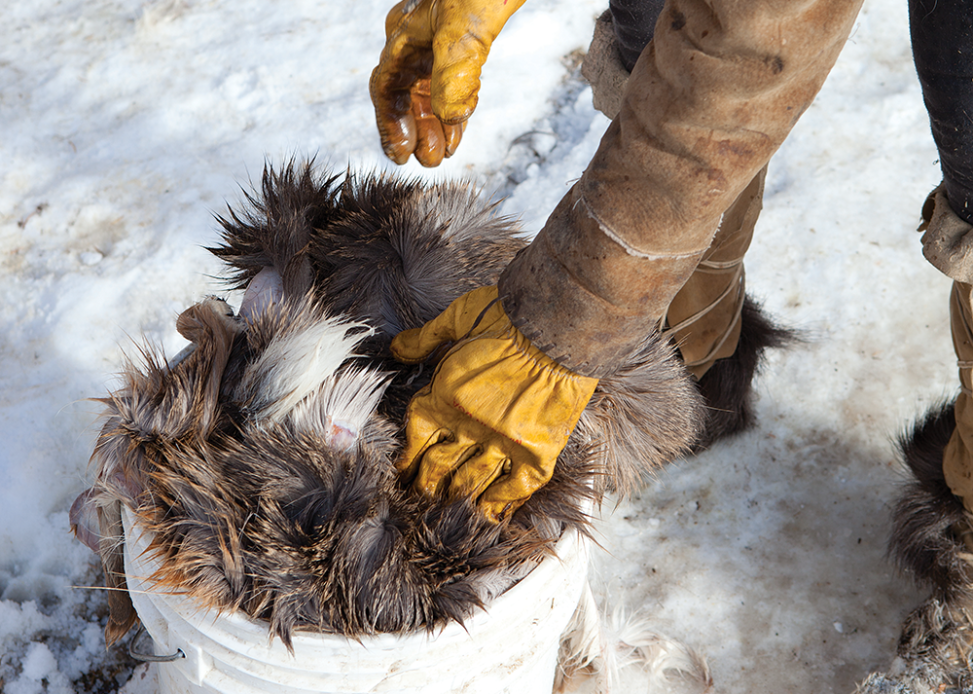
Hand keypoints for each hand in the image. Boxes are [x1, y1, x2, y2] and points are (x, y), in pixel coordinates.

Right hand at [369, 0, 525, 166]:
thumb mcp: (466, 29)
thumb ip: (455, 74)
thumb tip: (448, 116)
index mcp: (404, 32)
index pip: (386, 88)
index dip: (390, 124)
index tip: (401, 155)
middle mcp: (416, 36)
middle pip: (407, 93)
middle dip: (418, 128)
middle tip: (431, 160)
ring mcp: (439, 36)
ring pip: (429, 89)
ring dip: (436, 121)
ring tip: (447, 150)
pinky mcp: (464, 35)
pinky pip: (451, 77)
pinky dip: (456, 101)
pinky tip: (462, 121)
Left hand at [391, 286, 598, 521]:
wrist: (561, 326)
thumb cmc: (509, 316)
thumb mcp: (459, 317)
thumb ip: (426, 338)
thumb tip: (396, 349)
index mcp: (444, 396)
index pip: (416, 439)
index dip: (407, 460)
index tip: (402, 474)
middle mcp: (469, 426)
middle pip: (438, 469)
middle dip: (426, 488)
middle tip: (420, 502)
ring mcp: (503, 442)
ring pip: (471, 483)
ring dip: (457, 500)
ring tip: (449, 513)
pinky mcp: (537, 452)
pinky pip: (514, 488)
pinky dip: (501, 504)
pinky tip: (490, 514)